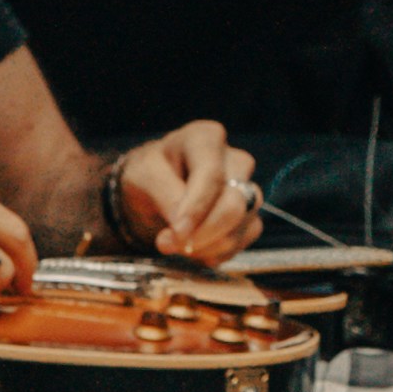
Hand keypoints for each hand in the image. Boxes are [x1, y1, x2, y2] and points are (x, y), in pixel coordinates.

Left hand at [107, 121, 260, 264]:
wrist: (153, 193)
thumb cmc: (149, 175)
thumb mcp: (143, 176)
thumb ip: (164, 195)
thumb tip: (183, 227)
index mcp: (206, 139)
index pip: (211, 176)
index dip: (196, 210)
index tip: (176, 234)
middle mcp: (235, 160)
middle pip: (235, 204)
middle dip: (202, 233)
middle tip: (168, 244)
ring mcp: (247, 189)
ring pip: (243, 225)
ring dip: (208, 246)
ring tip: (177, 246)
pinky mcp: (250, 216)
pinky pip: (244, 240)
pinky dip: (218, 252)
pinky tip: (195, 249)